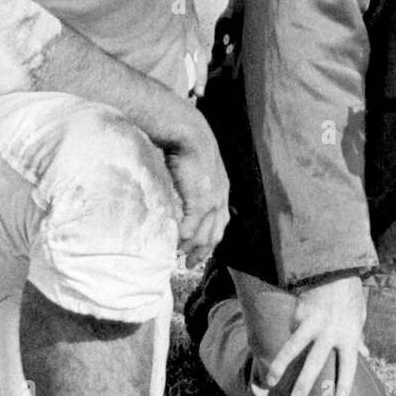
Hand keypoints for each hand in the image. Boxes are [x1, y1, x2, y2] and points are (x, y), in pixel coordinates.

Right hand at [163, 112, 229, 266]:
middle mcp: (221, 197)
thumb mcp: (195, 166)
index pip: (221, 222)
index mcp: (222, 189)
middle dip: (202, 251)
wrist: (188, 132)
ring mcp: (212, 200)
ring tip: (178, 255)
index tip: (200, 250)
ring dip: (190, 248)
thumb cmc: (187, 144)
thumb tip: (181, 191)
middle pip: (215, 233)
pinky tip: (173, 242)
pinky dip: (182, 238)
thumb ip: (193, 181)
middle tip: (189, 263)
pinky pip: (191, 227)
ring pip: (204, 234)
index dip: (210, 238)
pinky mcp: (200, 200)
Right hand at [266, 276, 366, 395]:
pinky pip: (293, 331)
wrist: (333, 269)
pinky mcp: (299, 315)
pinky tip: (292, 335)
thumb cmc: (349, 295)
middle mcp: (329, 331)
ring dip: (280, 366)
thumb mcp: (359, 316)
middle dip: (304, 381)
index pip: (348, 364)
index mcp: (348, 334)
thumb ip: (358, 336)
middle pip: (315, 361)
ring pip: (292, 348)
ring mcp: (312, 323)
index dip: (344, 381)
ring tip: (270, 382)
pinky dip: (292, 337)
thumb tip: (364, 354)